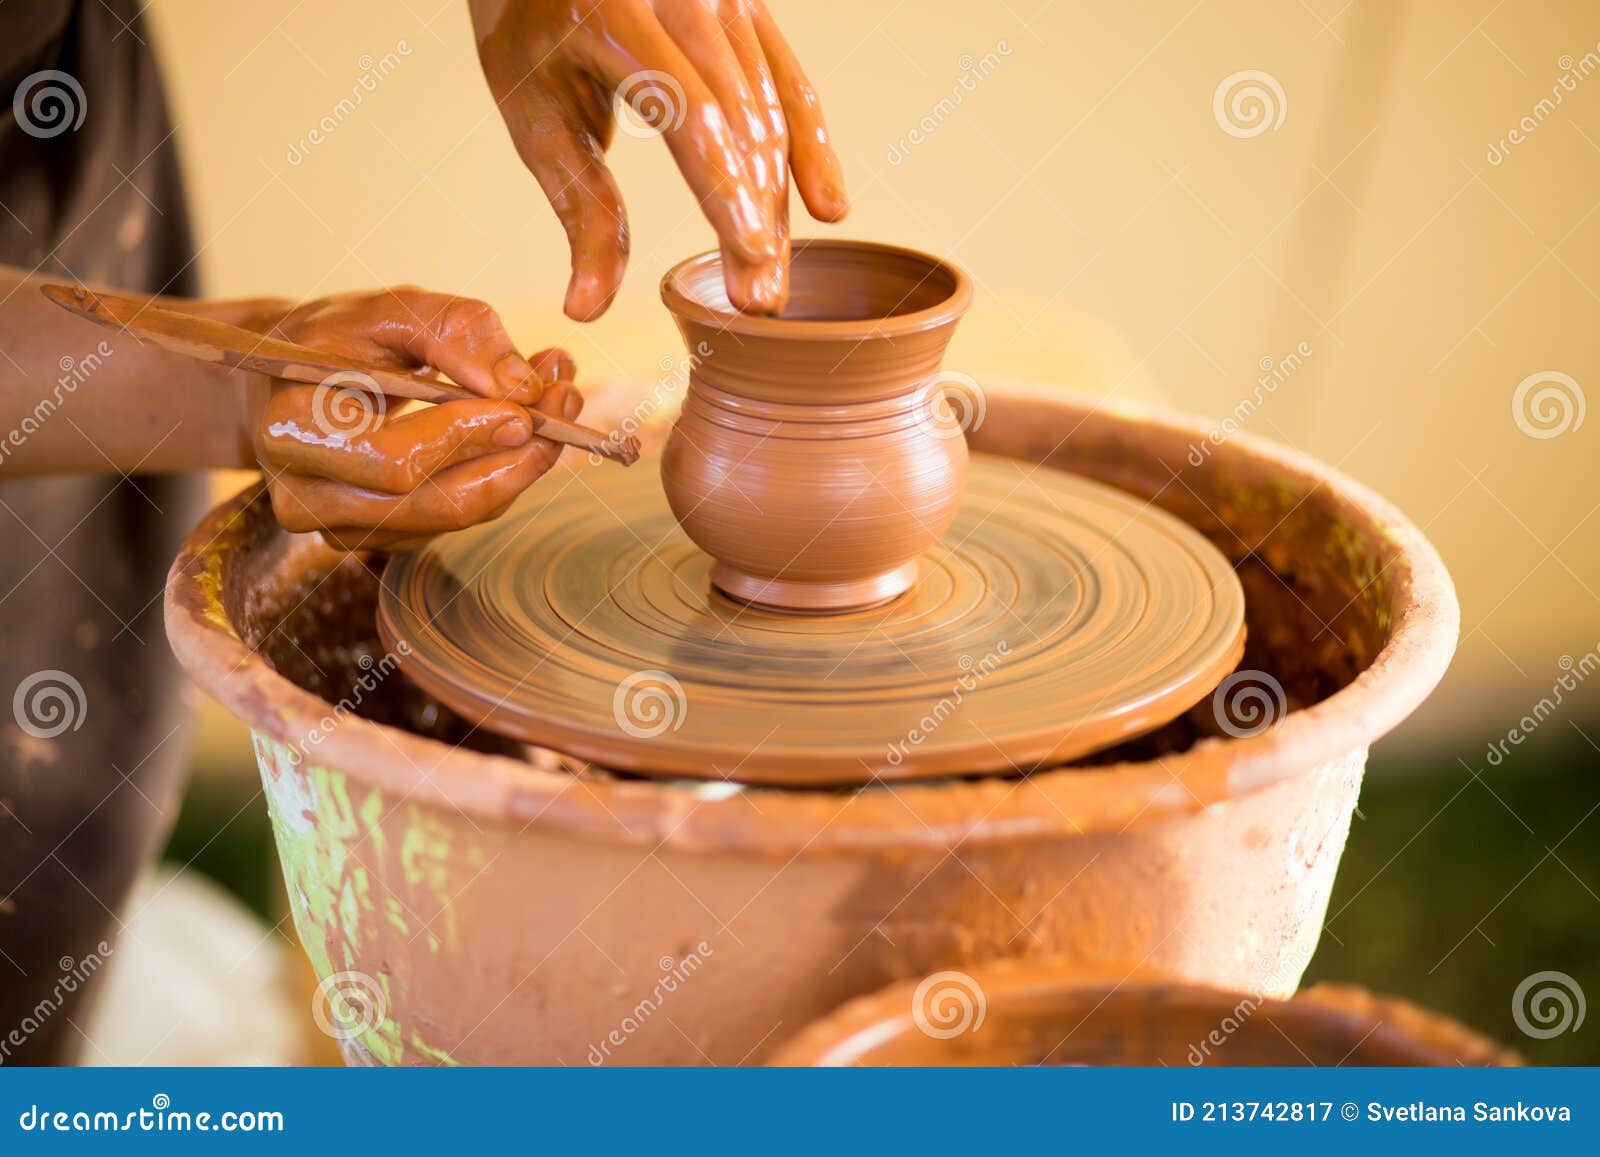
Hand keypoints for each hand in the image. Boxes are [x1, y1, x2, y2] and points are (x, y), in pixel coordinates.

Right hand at [243, 287, 582, 552]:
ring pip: (459, 516)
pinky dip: (504, 472)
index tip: (526, 405)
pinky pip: (462, 516)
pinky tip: (523, 424)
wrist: (297, 377)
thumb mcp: (389, 309)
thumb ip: (454, 331)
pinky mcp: (383, 538)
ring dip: (522, 462)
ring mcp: (344, 528)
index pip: (394, 461)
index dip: (466, 438)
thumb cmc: (341, 337)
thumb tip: (522, 386)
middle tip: (566, 401)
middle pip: (436, 504)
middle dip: (514, 457)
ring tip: (557, 399)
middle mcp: (307, 497)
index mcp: (292, 432)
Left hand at [471, 0, 847, 319]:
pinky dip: (810, 146)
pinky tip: (827, 207)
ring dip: (777, 202)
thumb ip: (579, 209)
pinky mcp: (746, 5)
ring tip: (771, 278)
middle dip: (756, 217)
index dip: (727, 188)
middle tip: (760, 300)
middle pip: (741, 122)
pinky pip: (788, 81)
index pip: (689, 112)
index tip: (753, 254)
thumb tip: (587, 307)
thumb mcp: (537, 118)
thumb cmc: (529, 30)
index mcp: (614, 17)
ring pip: (769, 111)